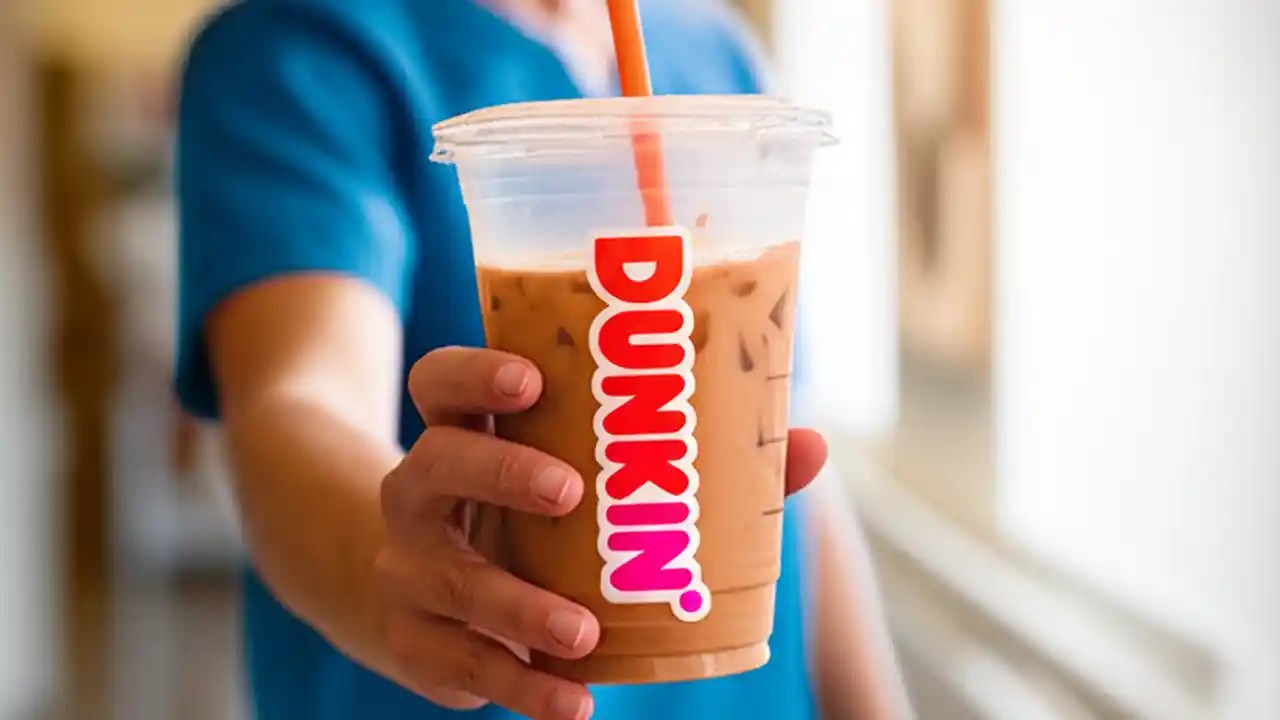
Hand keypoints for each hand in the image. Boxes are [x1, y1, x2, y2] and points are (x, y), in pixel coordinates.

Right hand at [375, 347, 828, 719]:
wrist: (421, 596)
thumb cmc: (531, 519)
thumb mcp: (579, 480)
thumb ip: (692, 460)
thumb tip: (808, 445)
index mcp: (462, 433)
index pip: (438, 382)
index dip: (474, 372)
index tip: (532, 381)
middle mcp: (420, 493)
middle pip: (432, 464)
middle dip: (498, 472)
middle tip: (568, 491)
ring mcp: (409, 571)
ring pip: (450, 580)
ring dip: (517, 606)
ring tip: (584, 631)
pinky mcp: (416, 643)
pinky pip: (463, 667)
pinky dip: (523, 690)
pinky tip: (575, 702)